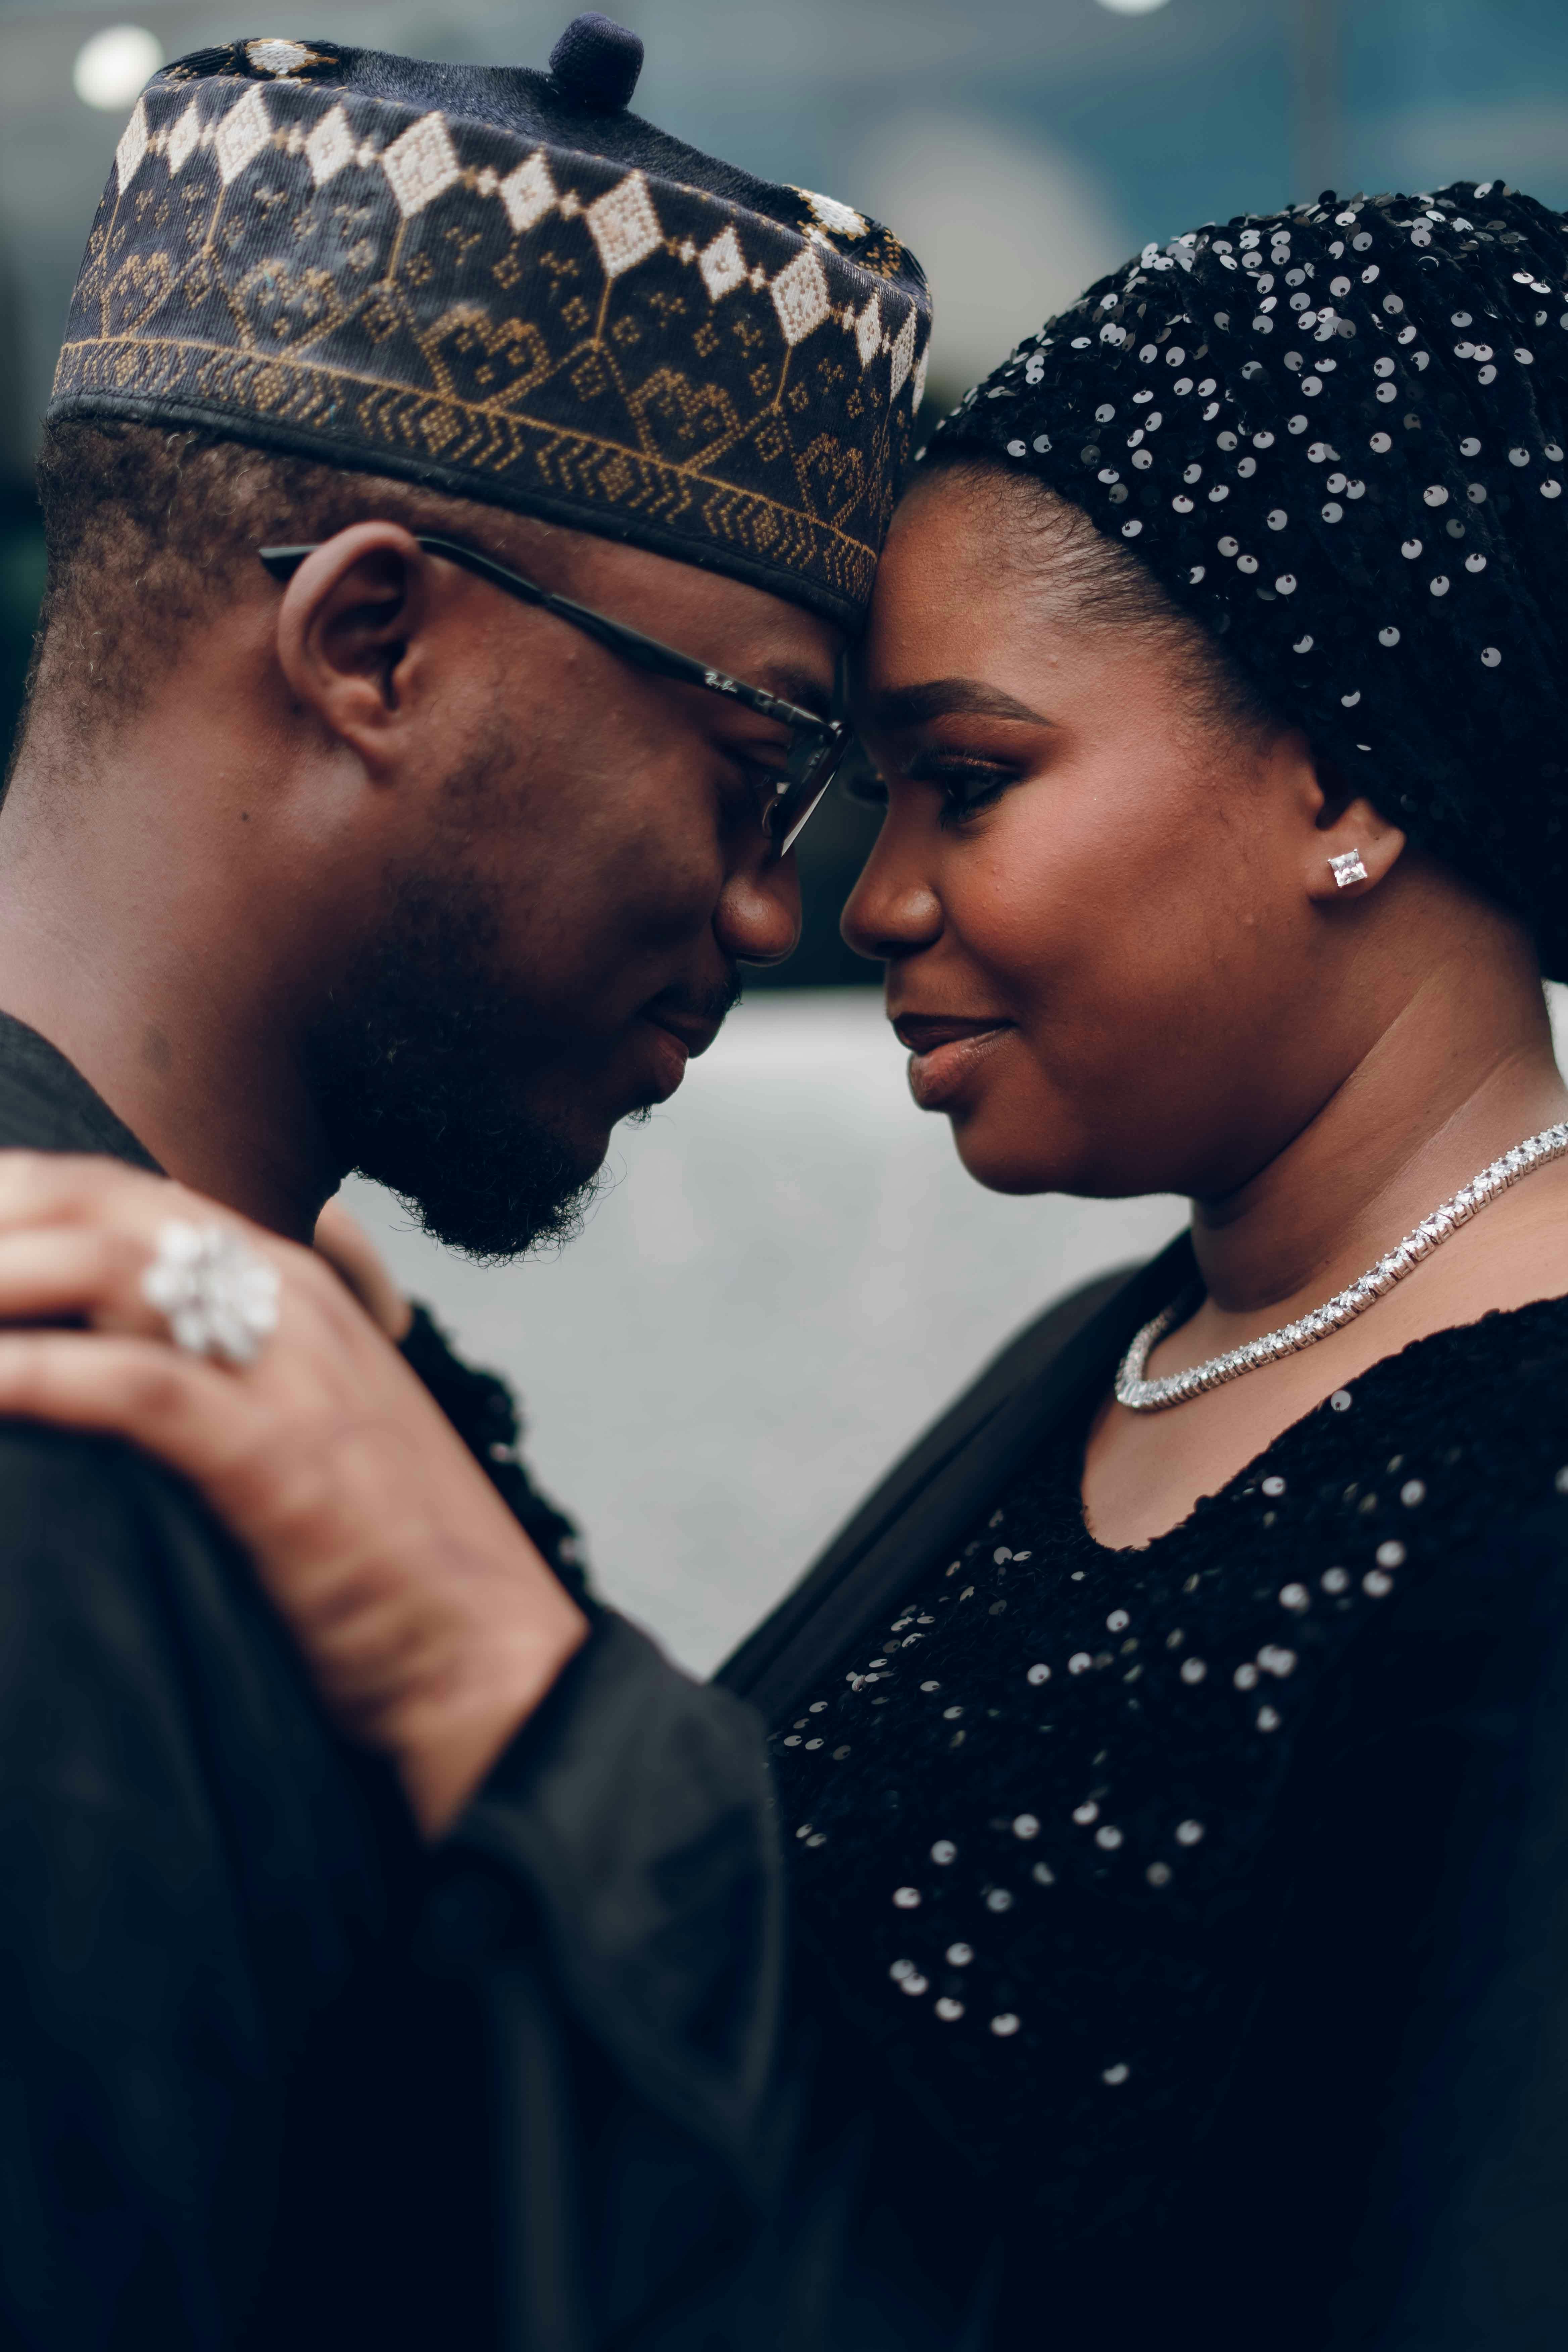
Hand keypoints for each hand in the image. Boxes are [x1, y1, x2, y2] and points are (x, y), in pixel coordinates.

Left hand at [0, 1152, 587, 1835]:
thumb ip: (222, 1367)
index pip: (119, 1192)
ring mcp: (292, 1373)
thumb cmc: (384, 1560)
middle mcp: (292, 1299)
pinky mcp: (280, 1460)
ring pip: (111, 1269)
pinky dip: (40, 1375)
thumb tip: (103, 1355)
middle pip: (99, 1204)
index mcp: (294, 1282)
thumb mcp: (307, 1426)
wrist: (490, 1662)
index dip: (6, 1193)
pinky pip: (138, 1388)